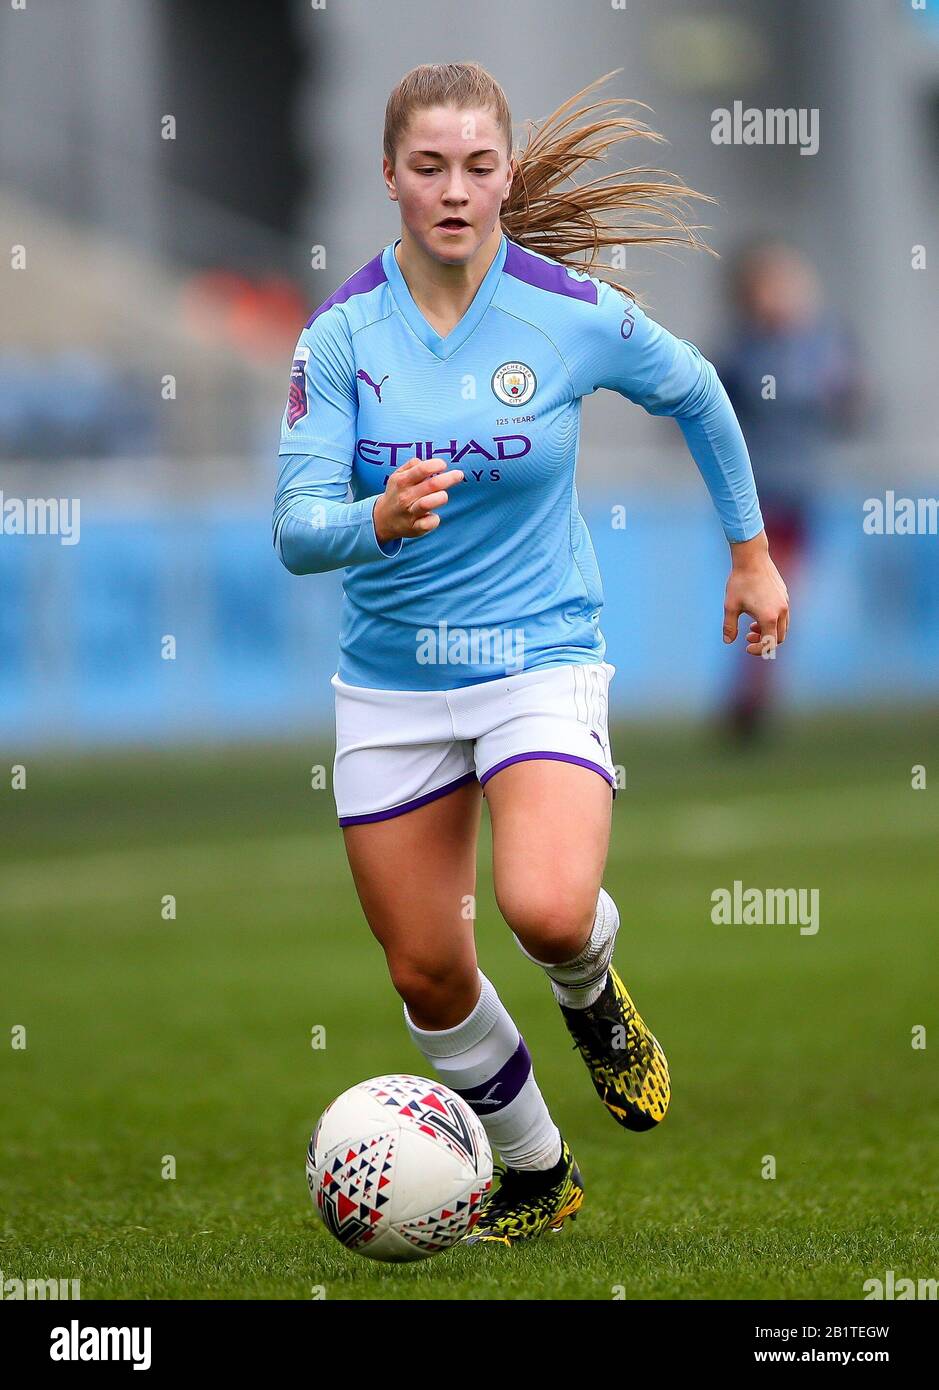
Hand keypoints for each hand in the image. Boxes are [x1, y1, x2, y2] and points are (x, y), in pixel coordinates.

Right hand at [373, 457, 463, 542]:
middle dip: (449, 478)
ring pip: (429, 503)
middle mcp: (405, 496)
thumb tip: (428, 461)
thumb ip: (412, 465)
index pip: (422, 469)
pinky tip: (433, 515)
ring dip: (441, 497)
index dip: (436, 464)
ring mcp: (410, 513)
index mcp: (402, 481)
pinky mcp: (415, 527)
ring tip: (443, 496)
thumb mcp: (397, 476)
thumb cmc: (397, 493)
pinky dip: (435, 519)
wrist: (382, 519)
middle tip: (459, 475)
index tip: (443, 465)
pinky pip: (430, 523)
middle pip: (432, 485)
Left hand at [723, 531, 789, 657]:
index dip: (759, 650)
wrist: (752, 558)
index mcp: (769, 617)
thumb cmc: (739, 582)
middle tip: (748, 637)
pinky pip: (783, 615)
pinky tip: (757, 614)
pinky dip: (773, 621)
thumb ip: (730, 626)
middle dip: (764, 641)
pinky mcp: (785, 595)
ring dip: (769, 631)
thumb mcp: (730, 606)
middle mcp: (781, 611)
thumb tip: (728, 641)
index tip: (746, 647)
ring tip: (751, 626)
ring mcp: (785, 602)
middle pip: (779, 638)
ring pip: (782, 627)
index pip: (769, 643)